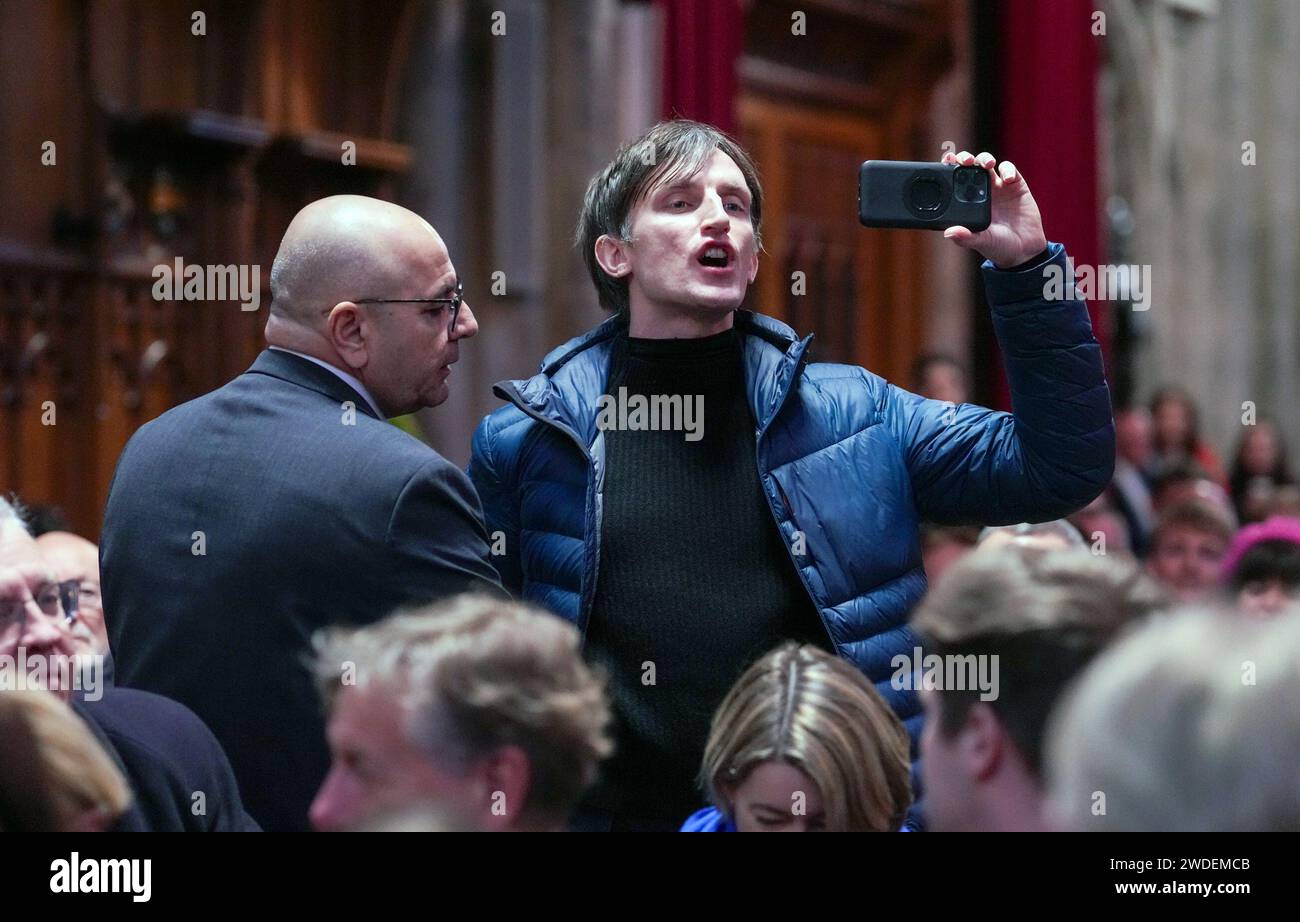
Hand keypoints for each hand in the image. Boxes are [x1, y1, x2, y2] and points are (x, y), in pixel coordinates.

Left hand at [940, 150, 1046, 268]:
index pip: (953, 180)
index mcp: (966, 202)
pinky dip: (1008, 169)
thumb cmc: (998, 247)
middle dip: (966, 158)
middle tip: (965, 160)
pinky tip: (1007, 179)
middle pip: (970, 166)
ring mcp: (998, 187)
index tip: (945, 160)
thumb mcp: (981, 242)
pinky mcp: (1016, 185)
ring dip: (985, 159)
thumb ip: (966, 237)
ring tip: (987, 164)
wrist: (1024, 250)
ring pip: (988, 163)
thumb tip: (948, 233)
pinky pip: (1010, 170)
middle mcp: (980, 191)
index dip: (949, 167)